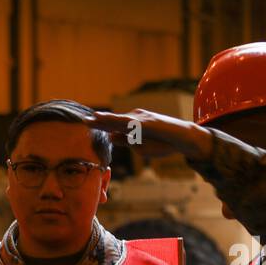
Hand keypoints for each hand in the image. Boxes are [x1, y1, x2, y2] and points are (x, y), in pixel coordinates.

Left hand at [78, 108, 214, 161]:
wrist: (182, 138)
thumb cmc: (161, 142)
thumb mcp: (139, 146)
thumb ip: (125, 141)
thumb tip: (110, 137)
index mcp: (131, 125)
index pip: (112, 125)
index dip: (99, 124)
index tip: (84, 123)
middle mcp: (135, 118)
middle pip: (113, 120)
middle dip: (99, 120)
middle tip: (83, 120)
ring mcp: (142, 119)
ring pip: (121, 120)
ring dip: (108, 119)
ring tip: (94, 119)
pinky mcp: (150, 122)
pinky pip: (135, 123)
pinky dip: (124, 123)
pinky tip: (114, 126)